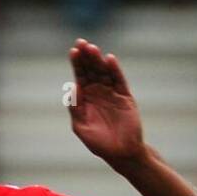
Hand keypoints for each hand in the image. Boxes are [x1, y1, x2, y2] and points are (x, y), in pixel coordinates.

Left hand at [67, 38, 146, 165]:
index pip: (80, 77)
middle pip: (92, 70)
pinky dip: (114, 70)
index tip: (73, 51)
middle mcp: (98, 92)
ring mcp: (112, 93)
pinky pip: (119, 80)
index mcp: (86, 98)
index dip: (77, 64)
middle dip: (86, 57)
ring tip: (92, 48)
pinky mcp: (125, 97)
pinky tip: (109, 59)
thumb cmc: (98, 143)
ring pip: (104, 72)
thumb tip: (71, 89)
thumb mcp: (81, 127)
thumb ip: (75, 109)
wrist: (120, 152)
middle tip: (82, 43)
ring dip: (98, 60)